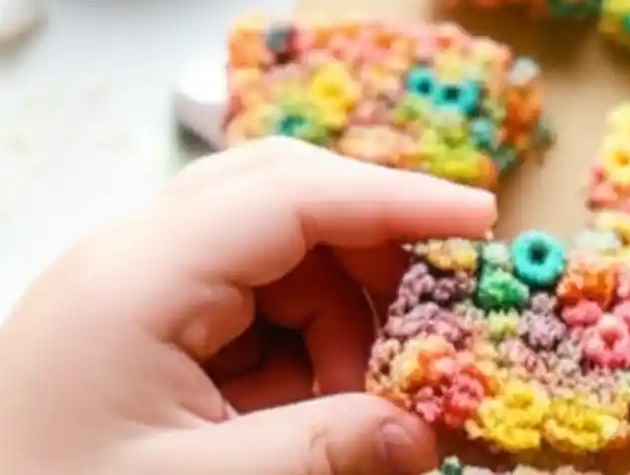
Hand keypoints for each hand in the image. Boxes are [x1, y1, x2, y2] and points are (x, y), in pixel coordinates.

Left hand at [0, 138, 496, 474]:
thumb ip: (321, 453)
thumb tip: (422, 431)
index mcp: (136, 278)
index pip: (292, 193)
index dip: (395, 199)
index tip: (480, 221)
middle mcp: (136, 258)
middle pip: (284, 197)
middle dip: (370, 251)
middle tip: (427, 317)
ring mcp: (137, 287)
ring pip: (277, 253)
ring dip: (337, 315)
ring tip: (354, 402)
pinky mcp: (143, 324)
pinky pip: (252, 304)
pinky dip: (301, 346)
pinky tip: (305, 408)